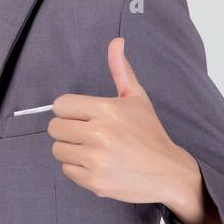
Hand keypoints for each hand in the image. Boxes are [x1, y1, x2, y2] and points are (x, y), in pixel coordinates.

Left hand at [48, 36, 202, 222]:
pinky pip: (67, 170)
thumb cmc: (149, 133)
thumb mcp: (136, 98)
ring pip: (57, 150)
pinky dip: (78, 169)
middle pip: (55, 128)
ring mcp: (96, 159)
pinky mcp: (94, 182)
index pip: (60, 105)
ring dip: (71, 150)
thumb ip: (120, 70)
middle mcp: (100, 134)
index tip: (83, 117)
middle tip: (88, 134)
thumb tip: (116, 41)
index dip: (69, 111)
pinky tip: (98, 165)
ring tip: (93, 150)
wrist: (168, 171)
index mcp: (107, 109)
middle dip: (68, 130)